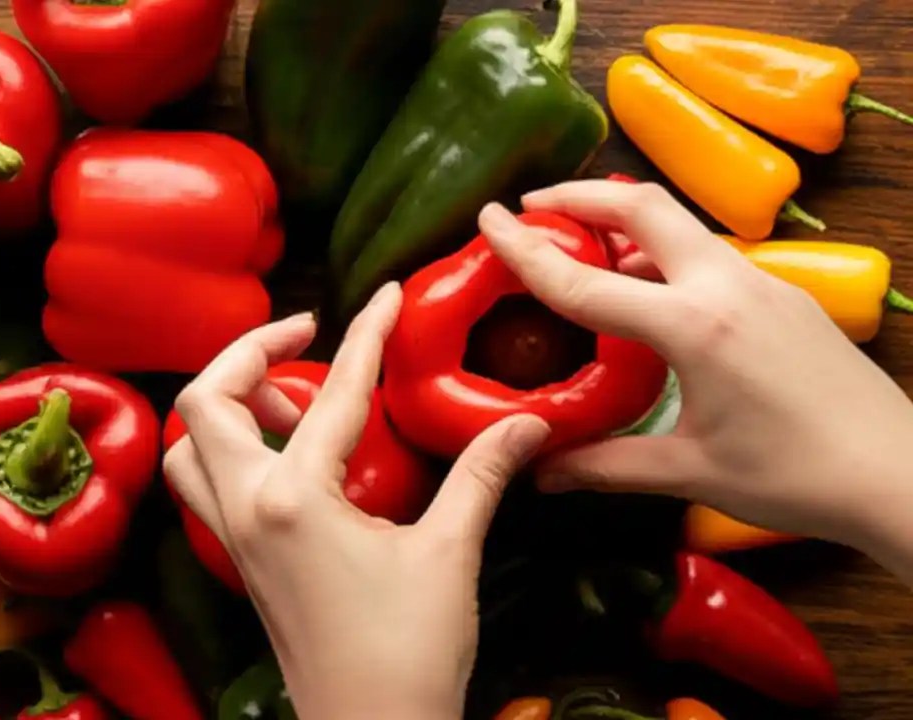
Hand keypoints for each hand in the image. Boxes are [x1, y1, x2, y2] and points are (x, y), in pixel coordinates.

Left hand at [164, 284, 549, 719]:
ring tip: (293, 398)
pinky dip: (234, 451)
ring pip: (193, 448)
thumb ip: (480, 476)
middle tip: (306, 334)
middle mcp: (247, 511)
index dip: (365, 335)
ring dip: (229, 406)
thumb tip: (526, 423)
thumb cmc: (407, 653)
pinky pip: (209, 486)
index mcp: (293, 499)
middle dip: (250, 351)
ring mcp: (235, 539)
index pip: (331, 393)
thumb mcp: (449, 553)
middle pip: (207, 402)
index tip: (386, 298)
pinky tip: (293, 455)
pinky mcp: (242, 562)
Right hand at [477, 180, 912, 575]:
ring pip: (680, 224)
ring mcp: (762, 283)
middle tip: (535, 207)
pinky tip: (646, 289)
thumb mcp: (688, 473)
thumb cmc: (795, 478)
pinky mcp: (783, 296)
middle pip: (644, 204)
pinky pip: (708, 253)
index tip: (488, 219)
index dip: (527, 249)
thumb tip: (538, 471)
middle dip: (581, 194)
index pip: (586, 280)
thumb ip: (605, 465)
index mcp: (694, 327)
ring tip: (581, 241)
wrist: (899, 476)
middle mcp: (727, 287)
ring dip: (625, 218)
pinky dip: (662, 250)